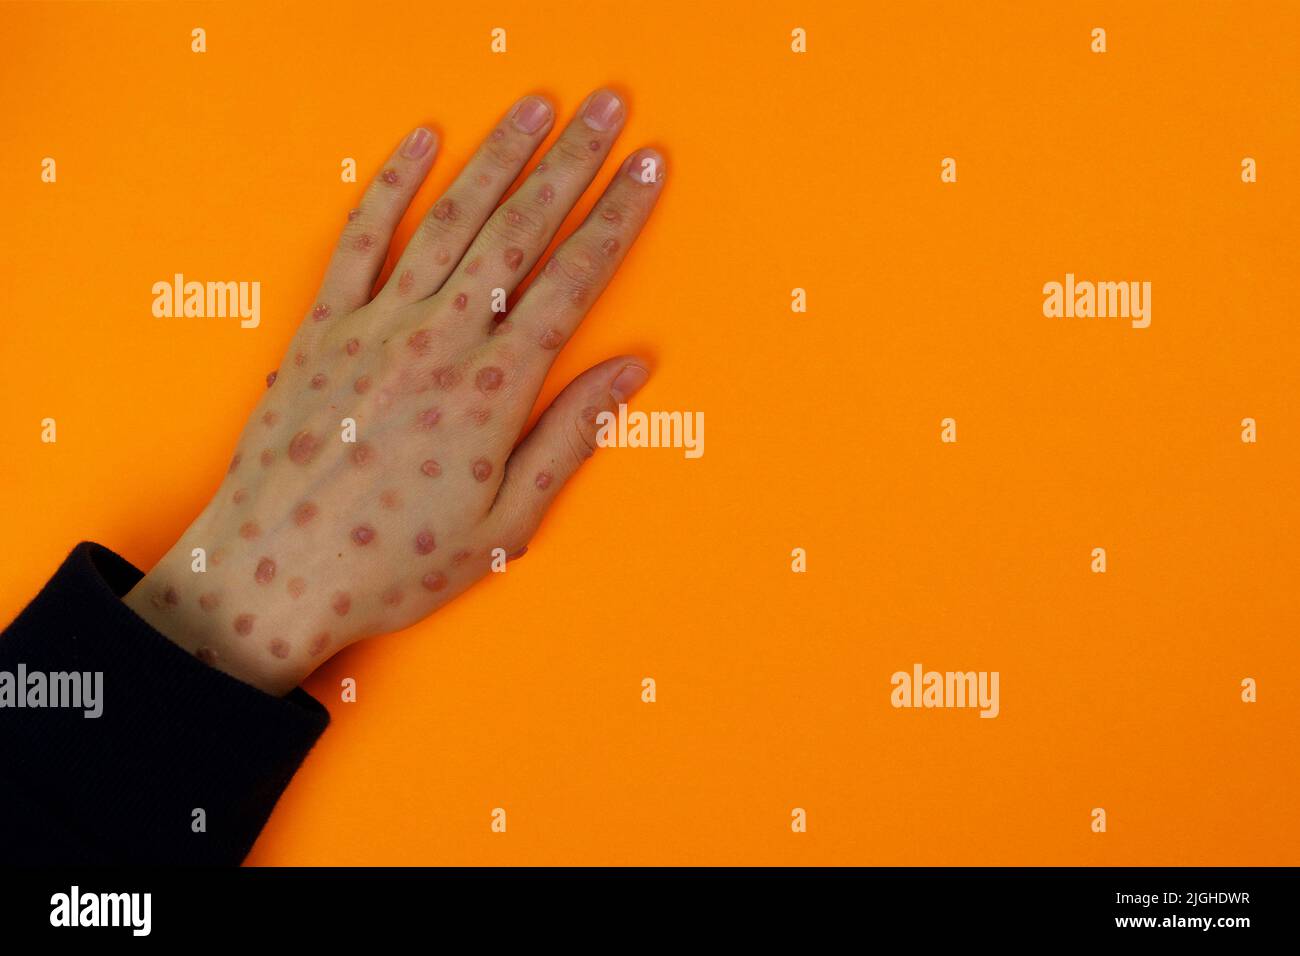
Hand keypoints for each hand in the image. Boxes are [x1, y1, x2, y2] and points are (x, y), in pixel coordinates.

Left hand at [123, 88, 664, 694]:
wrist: (273, 575)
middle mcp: (439, 341)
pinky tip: (423, 142)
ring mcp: (376, 325)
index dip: (616, 220)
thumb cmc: (395, 565)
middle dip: (572, 162)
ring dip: (498, 156)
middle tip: (610, 109)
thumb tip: (628, 370)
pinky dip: (392, 184)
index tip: (647, 172)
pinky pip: (361, 238)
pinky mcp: (322, 327)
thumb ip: (568, 437)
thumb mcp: (505, 524)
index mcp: (493, 390)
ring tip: (537, 106)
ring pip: (450, 218)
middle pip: (519, 231)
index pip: (572, 282)